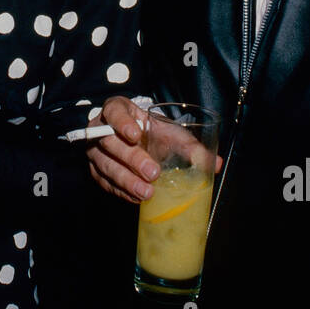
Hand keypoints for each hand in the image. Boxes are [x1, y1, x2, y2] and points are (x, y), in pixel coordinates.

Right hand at [87, 96, 221, 205]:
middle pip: (109, 142)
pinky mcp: (96, 170)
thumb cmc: (154, 133)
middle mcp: (101, 128)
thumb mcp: (172, 133)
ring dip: (126, 181)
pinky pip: (105, 182)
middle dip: (132, 159)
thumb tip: (214, 164)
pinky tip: (137, 198)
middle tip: (152, 172)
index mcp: (118, 110)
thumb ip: (190, 146)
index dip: (121, 123)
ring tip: (146, 193)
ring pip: (105, 165)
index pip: (113, 112)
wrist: (140, 142)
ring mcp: (95, 151)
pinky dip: (121, 191)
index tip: (135, 135)